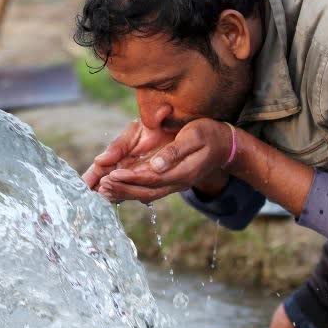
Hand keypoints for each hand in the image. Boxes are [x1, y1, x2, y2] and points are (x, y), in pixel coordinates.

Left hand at [98, 118, 233, 203]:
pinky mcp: (172, 181)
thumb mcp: (196, 135)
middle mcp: (179, 182)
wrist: (226, 145)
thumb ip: (176, 151)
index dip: (131, 178)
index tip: (112, 175)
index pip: (152, 178)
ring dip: (125, 193)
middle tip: (101, 187)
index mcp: (184, 171)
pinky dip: (132, 191)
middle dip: (123, 189)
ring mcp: (176, 184)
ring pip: (147, 194)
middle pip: (146, 191)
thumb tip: (156, 165)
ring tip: (104, 191)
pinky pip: (150, 190)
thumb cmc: (210, 134)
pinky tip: (118, 190)